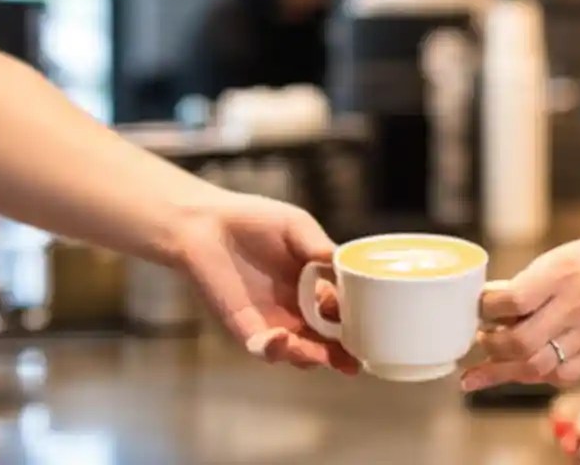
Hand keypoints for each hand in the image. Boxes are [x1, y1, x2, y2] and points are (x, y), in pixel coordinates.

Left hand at [176, 190, 358, 373]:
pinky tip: (282, 337)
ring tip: (321, 354)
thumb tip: (345, 264)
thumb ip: (320, 248)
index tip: (373, 330)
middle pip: (325, 342)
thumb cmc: (252, 220)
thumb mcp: (297, 227)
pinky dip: (274, 349)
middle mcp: (296, 310)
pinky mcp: (245, 327)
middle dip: (340, 355)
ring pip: (298, 353)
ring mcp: (272, 322)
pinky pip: (263, 349)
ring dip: (311, 356)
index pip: (342, 313)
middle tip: (352, 360)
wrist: (206, 222)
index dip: (357, 324)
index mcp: (314, 288)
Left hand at [462, 236, 579, 389]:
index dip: (486, 307)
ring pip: (535, 366)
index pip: (511, 300)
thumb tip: (494, 298)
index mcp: (561, 274)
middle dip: (491, 345)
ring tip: (484, 368)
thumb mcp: (569, 254)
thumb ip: (534, 278)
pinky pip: (560, 376)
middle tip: (481, 338)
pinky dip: (535, 376)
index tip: (480, 306)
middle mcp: (572, 308)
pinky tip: (522, 371)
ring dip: (503, 370)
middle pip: (519, 342)